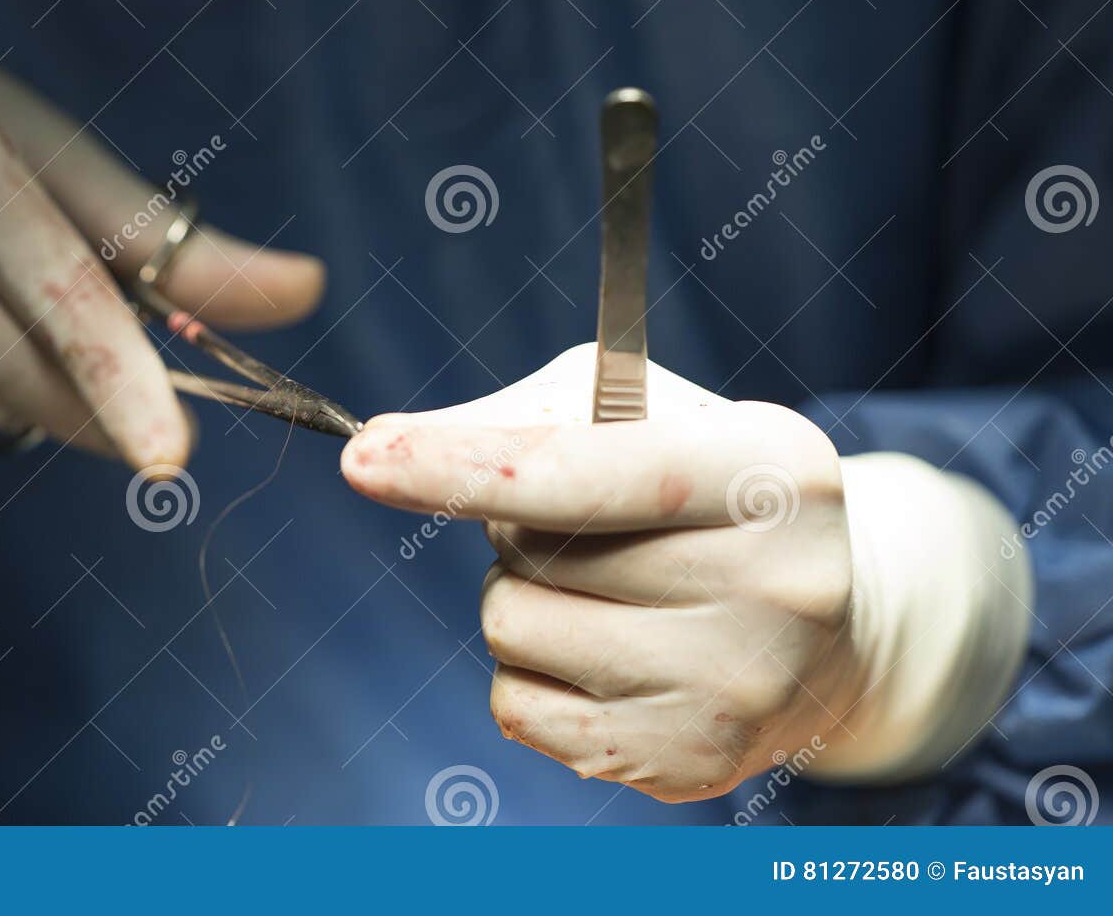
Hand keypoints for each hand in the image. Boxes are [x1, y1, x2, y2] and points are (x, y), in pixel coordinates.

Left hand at [341, 344, 862, 801]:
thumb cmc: (699, 494)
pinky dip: (529, 672)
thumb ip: (516, 418)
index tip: (361, 456)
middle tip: (587, 525)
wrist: (818, 634)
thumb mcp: (640, 416)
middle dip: (517, 526)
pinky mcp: (689, 763)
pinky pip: (516, 709)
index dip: (459, 464)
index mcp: (769, 472)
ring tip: (599, 589)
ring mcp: (736, 687)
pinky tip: (601, 655)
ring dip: (518, 597)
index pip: (582, 471)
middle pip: (528, 550)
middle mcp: (775, 585)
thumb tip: (377, 445)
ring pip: (512, 628)